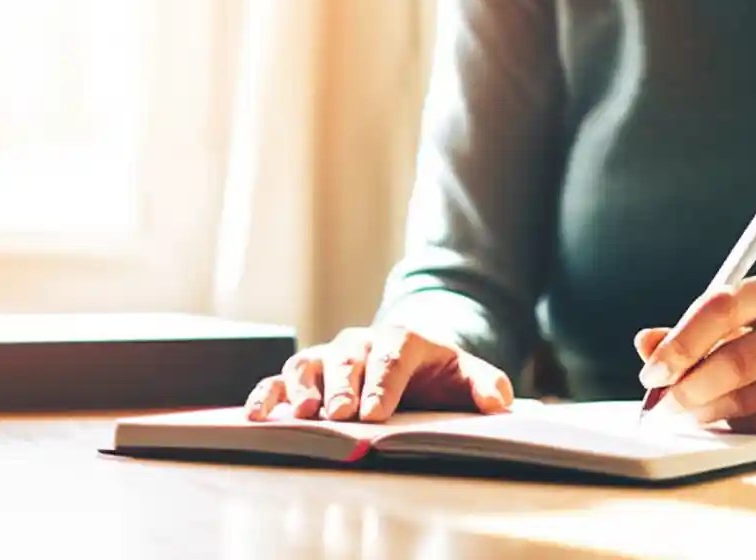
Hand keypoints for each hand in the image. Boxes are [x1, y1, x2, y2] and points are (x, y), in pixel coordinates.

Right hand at [244, 325, 513, 422]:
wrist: (409, 359)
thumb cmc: (437, 374)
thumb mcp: (465, 375)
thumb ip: (485, 385)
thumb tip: (498, 403)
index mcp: (400, 339)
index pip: (391, 357)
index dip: (383, 384)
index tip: (377, 414)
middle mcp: (360, 343)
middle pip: (348, 359)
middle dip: (343, 386)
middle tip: (342, 415)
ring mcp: (329, 356)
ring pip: (309, 364)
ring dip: (301, 389)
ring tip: (300, 415)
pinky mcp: (306, 373)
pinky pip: (280, 379)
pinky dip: (266, 393)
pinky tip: (256, 413)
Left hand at [635, 274, 755, 438]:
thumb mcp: (724, 335)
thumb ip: (682, 339)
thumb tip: (645, 343)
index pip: (719, 308)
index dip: (680, 346)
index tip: (652, 376)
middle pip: (736, 360)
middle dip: (689, 389)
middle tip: (663, 407)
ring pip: (750, 398)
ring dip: (710, 413)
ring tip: (694, 416)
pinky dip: (743, 429)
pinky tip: (737, 424)